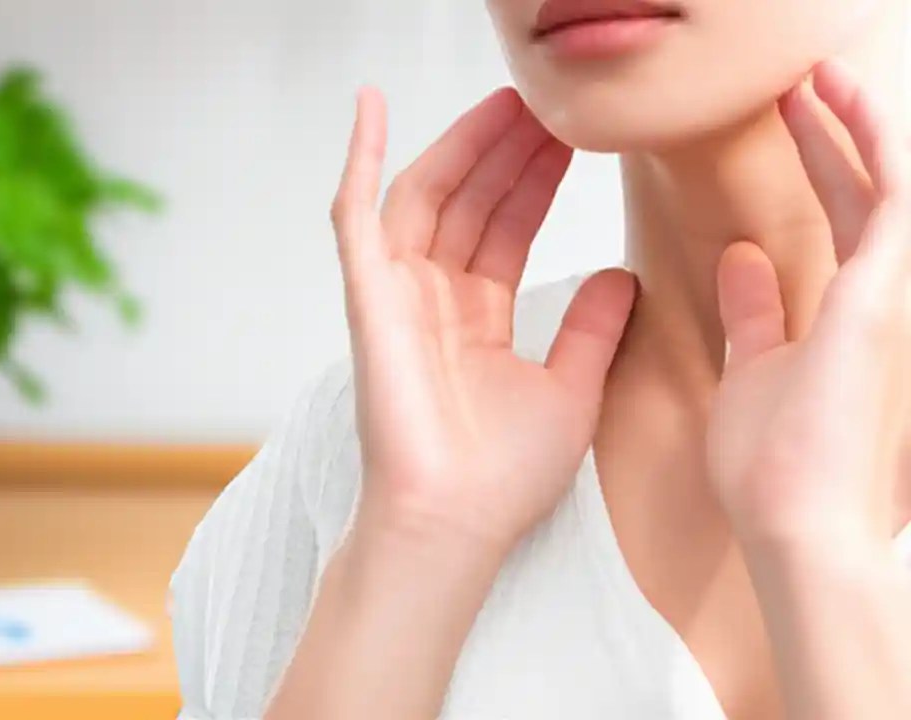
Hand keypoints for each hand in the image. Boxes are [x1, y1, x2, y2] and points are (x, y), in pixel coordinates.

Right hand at [331, 86, 635, 554]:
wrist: (457, 521)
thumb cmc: (502, 475)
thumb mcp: (572, 389)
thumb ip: (591, 328)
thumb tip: (621, 274)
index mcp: (473, 320)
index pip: (504, 229)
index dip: (535, 182)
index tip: (574, 140)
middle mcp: (431, 300)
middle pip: (467, 201)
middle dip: (507, 151)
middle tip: (549, 106)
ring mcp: (395, 295)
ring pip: (425, 195)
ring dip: (463, 145)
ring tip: (511, 102)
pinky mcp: (366, 296)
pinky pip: (355, 215)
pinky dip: (359, 159)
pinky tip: (371, 106)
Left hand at [709, 61, 910, 555]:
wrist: (793, 524)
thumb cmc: (774, 466)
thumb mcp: (754, 367)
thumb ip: (755, 312)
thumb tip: (742, 261)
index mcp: (849, 316)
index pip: (848, 221)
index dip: (824, 163)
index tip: (791, 119)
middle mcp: (883, 301)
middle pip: (868, 196)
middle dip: (838, 134)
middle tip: (802, 83)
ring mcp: (892, 298)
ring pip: (892, 188)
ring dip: (859, 127)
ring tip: (820, 77)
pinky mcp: (885, 297)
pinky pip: (894, 200)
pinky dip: (876, 147)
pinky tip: (846, 104)